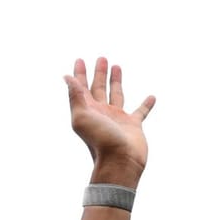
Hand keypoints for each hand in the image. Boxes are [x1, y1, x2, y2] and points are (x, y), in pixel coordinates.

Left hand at [64, 57, 154, 181]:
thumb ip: (75, 97)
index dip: (79, 74)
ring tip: (117, 66)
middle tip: (101, 58)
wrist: (120, 161)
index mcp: (87, 111)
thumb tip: (66, 77)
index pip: (80, 88)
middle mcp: (101, 113)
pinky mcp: (133, 126)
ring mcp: (117, 119)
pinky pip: (140, 111)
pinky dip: (146, 104)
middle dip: (98, 73)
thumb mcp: (82, 117)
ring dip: (116, 81)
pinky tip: (151, 97)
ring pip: (116, 95)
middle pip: (98, 88)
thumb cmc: (100, 141)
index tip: (80, 59)